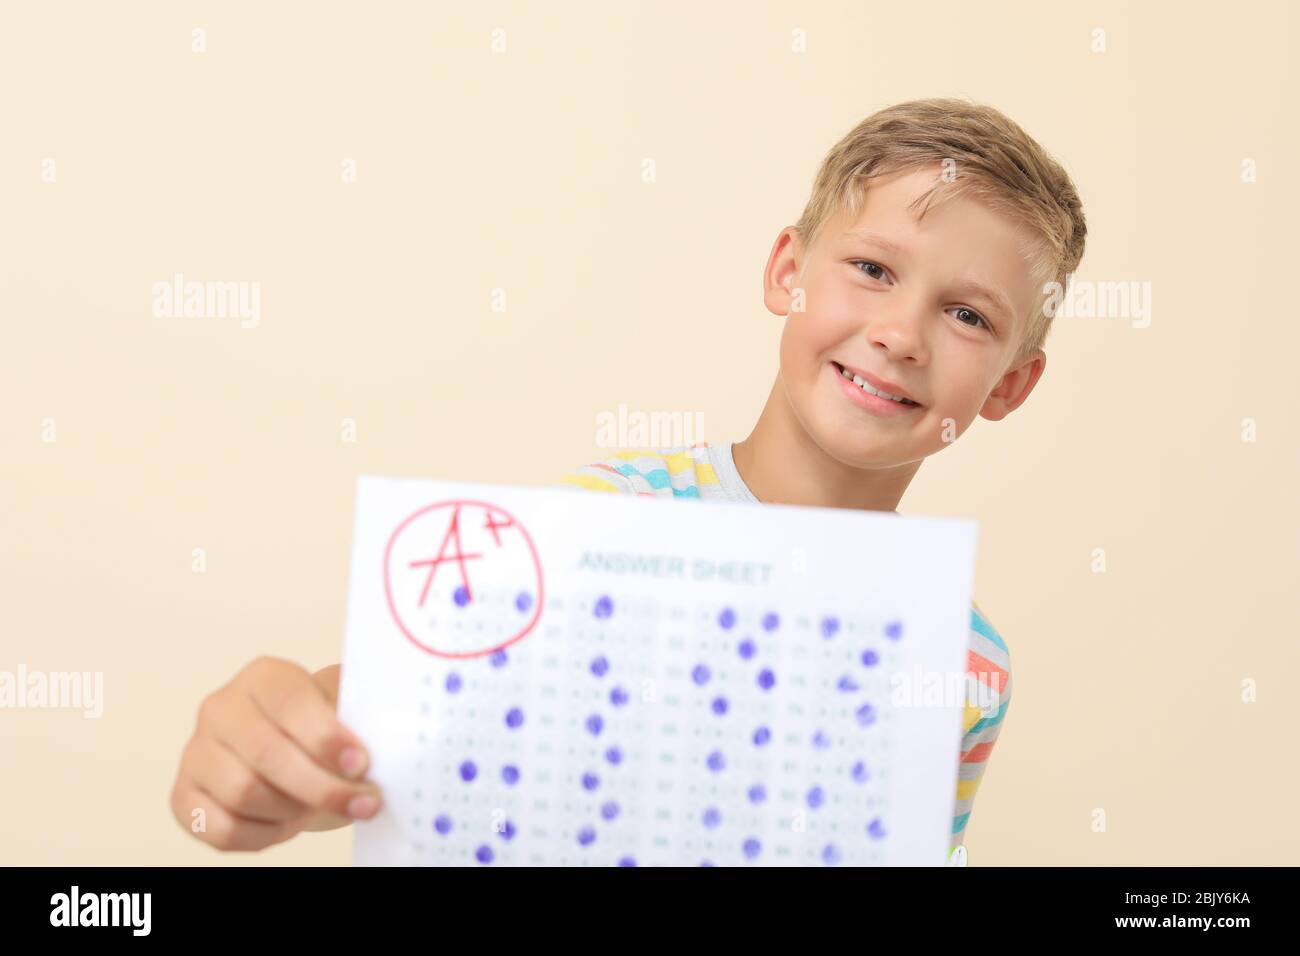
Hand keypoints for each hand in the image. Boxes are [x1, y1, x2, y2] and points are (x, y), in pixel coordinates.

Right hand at [170, 657, 381, 850]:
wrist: (296, 755)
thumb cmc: (323, 733)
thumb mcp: (345, 712)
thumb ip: (358, 719)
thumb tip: (385, 733)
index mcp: (263, 677)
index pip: (290, 701)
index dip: (327, 736)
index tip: (362, 764)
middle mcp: (221, 708)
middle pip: (267, 753)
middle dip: (322, 786)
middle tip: (362, 803)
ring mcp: (197, 751)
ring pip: (243, 793)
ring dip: (293, 810)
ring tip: (320, 808)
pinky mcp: (184, 795)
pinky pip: (221, 827)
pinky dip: (262, 835)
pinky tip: (287, 824)